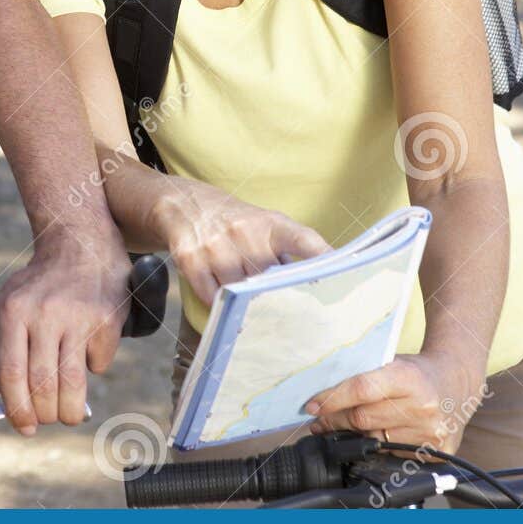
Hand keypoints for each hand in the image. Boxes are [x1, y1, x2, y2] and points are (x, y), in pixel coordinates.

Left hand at [0, 226, 127, 435]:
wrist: (81, 245)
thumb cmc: (37, 283)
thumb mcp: (1, 303)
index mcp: (14, 311)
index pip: (12, 372)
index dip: (16, 408)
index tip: (23, 426)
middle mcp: (45, 313)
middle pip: (43, 384)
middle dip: (44, 414)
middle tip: (46, 420)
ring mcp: (78, 317)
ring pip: (73, 384)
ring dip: (70, 411)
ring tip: (67, 414)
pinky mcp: (107, 320)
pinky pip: (100, 364)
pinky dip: (94, 372)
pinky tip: (87, 359)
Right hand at [155, 179, 329, 304]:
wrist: (184, 203)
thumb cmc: (234, 221)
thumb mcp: (265, 226)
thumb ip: (288, 253)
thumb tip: (318, 286)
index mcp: (271, 224)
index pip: (304, 240)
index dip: (322, 258)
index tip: (338, 277)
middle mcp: (245, 232)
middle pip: (269, 280)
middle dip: (276, 300)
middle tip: (287, 320)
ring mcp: (216, 245)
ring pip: (239, 292)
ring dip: (245, 306)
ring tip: (250, 313)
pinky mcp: (191, 258)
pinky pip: (211, 295)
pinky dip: (219, 305)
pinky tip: (224, 305)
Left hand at [304, 350, 487, 454]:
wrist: (457, 382)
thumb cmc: (418, 370)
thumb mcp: (392, 361)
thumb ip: (362, 375)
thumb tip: (321, 394)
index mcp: (410, 378)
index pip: (360, 390)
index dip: (331, 399)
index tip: (311, 406)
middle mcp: (423, 407)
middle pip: (363, 419)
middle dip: (335, 420)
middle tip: (319, 419)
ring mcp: (431, 432)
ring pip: (374, 440)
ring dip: (354, 435)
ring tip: (342, 426)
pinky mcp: (437, 451)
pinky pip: (393, 453)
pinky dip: (379, 445)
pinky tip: (375, 435)